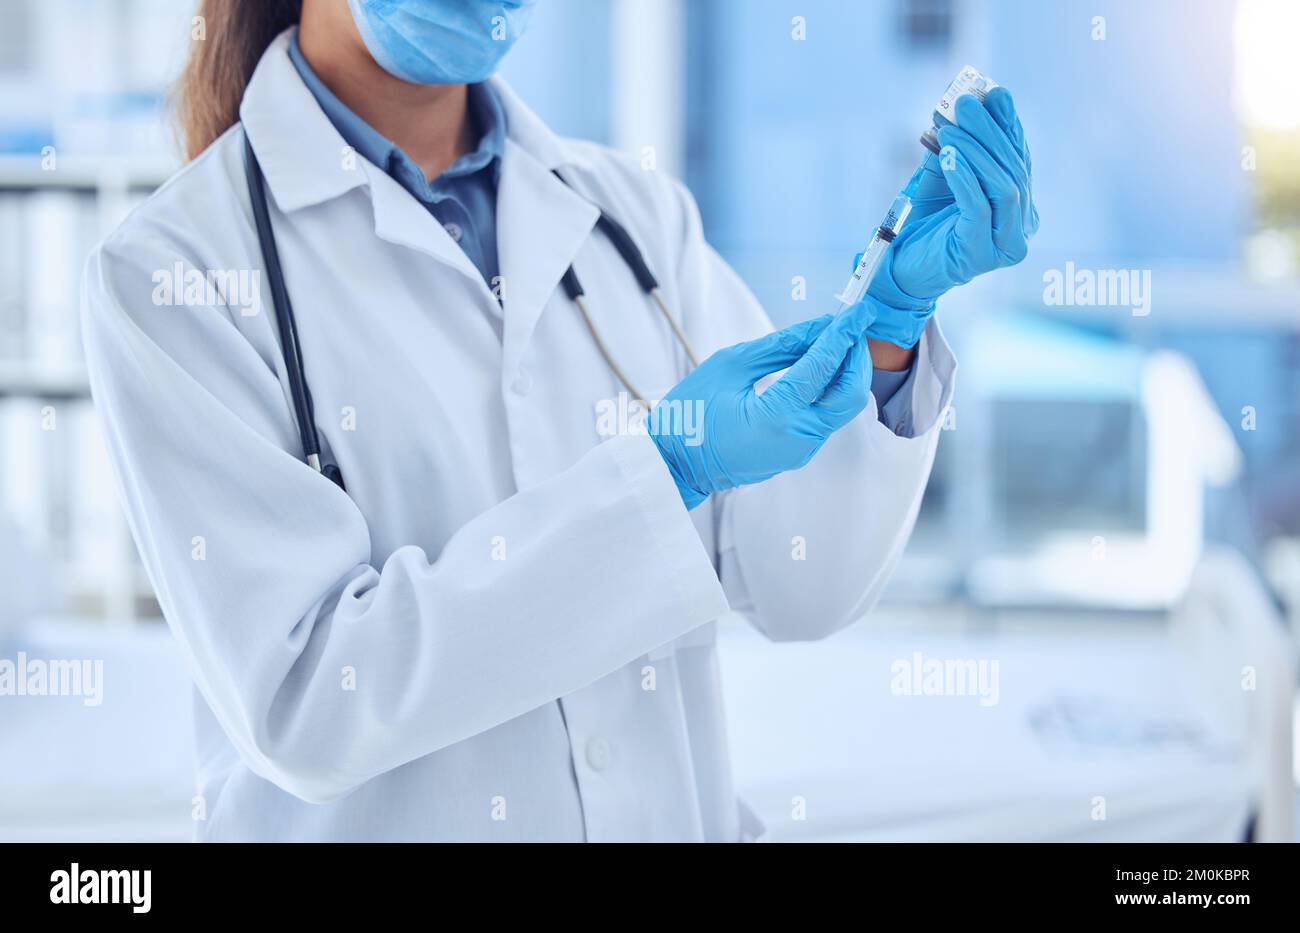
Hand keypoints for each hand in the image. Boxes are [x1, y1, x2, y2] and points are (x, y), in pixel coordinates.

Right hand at [649, 305, 875, 508]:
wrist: (675, 464)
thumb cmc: (690, 413)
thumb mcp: (729, 366)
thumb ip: (779, 346)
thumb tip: (817, 328)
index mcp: (777, 416)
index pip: (822, 366)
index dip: (843, 334)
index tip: (859, 310)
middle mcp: (798, 439)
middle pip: (850, 394)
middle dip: (856, 357)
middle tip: (852, 327)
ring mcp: (800, 451)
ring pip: (841, 408)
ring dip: (845, 373)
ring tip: (835, 343)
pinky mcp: (797, 453)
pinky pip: (824, 418)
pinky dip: (828, 390)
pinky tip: (818, 368)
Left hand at [861, 85, 1038, 347]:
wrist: (898, 268)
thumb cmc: (923, 221)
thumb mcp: (942, 174)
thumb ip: (957, 142)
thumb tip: (966, 96)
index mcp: (1020, 203)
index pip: (1019, 155)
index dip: (1007, 122)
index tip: (990, 90)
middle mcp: (1023, 224)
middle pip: (1014, 168)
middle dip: (988, 131)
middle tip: (963, 103)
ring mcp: (1007, 243)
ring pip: (1005, 187)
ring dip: (976, 152)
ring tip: (949, 130)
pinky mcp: (983, 254)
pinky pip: (980, 208)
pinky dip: (965, 179)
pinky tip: (948, 157)